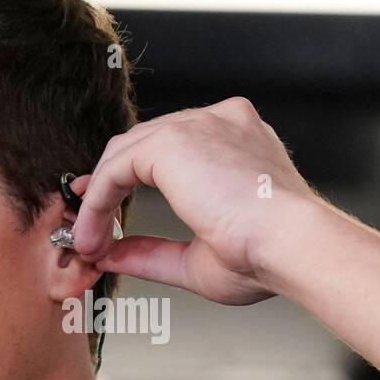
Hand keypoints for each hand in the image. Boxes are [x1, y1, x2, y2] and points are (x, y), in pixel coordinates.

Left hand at [69, 97, 320, 305]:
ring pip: (126, 152)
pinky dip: (98, 200)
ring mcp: (198, 124)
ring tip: (87, 240)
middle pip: (144, 143)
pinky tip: (93, 232)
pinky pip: (118, 166)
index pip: (171, 147)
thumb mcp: (198, 258)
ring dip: (98, 198)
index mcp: (237, 139)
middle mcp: (219, 121)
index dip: (131, 176)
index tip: (105, 211)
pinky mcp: (173, 140)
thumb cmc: (266, 258)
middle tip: (86, 225)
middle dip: (107, 182)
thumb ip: (153, 251)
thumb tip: (110, 254)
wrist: (293, 246)